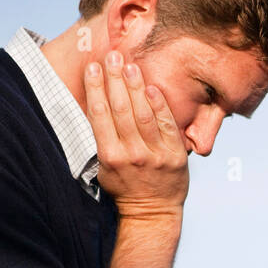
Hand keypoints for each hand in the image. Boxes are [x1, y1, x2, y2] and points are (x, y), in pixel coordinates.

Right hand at [84, 49, 188, 218]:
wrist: (152, 212)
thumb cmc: (124, 187)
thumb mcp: (104, 168)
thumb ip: (101, 140)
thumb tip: (94, 106)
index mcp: (110, 156)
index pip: (100, 115)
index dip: (95, 89)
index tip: (92, 67)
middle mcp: (132, 154)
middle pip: (121, 109)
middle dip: (114, 79)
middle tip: (111, 55)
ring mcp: (156, 155)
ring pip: (144, 114)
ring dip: (136, 86)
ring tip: (129, 65)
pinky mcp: (176, 156)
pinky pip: (168, 125)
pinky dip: (160, 105)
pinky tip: (152, 87)